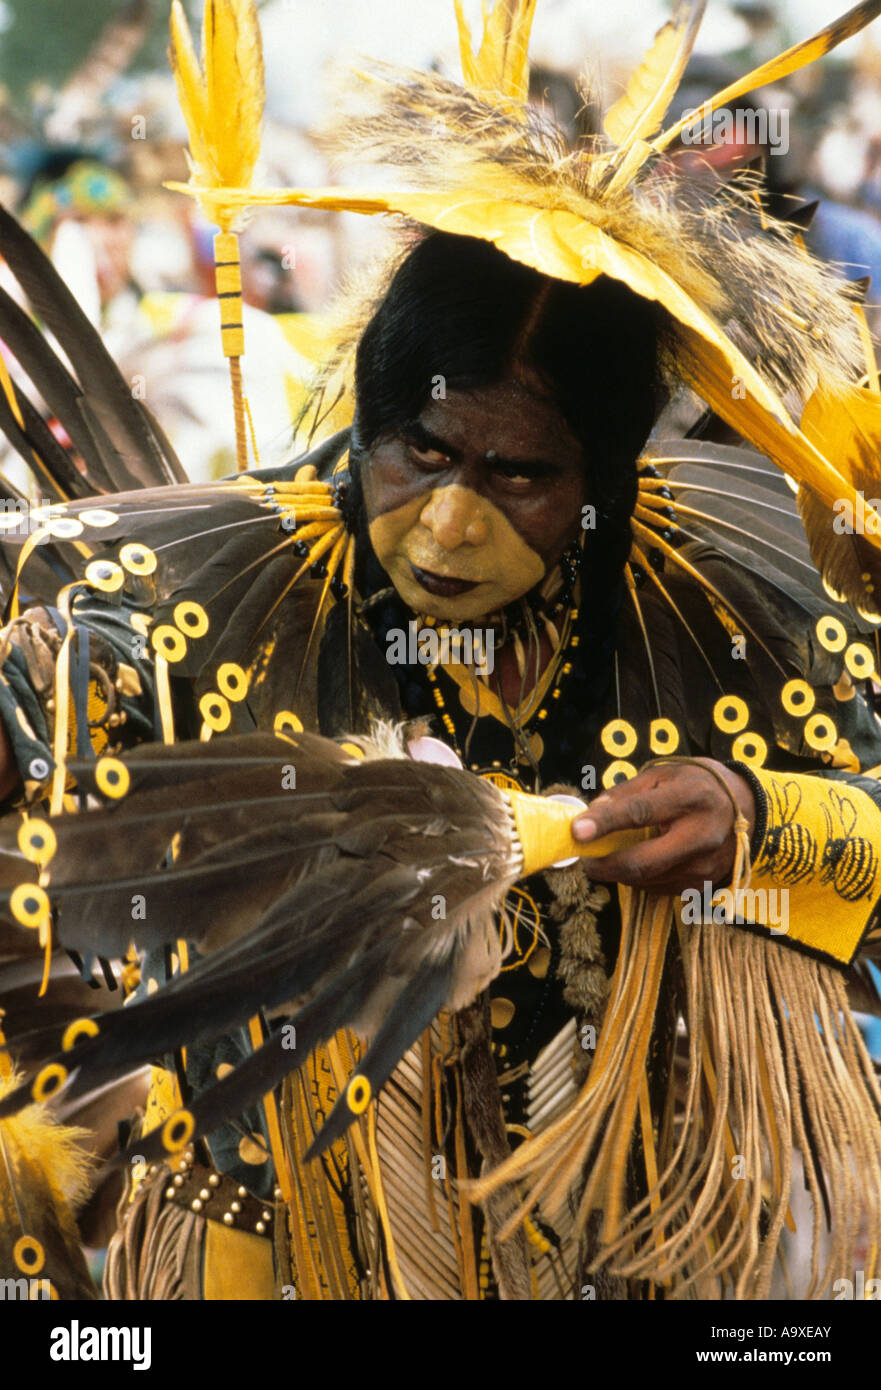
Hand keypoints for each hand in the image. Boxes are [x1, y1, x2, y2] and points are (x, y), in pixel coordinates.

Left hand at [571, 758, 755, 893]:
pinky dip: (640, 878)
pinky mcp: (703, 885)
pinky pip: (658, 888)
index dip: (605, 823)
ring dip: (619, 872)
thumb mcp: (664, 774)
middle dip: (604, 866)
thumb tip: (590, 814)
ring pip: (646, 880)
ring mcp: (704, 866)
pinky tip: (638, 862)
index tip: (577, 830)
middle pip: (641, 863)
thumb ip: (625, 793)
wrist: (748, 810)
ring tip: (609, 857)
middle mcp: (701, 835)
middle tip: (584, 860)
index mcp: (690, 797)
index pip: (640, 812)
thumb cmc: (697, 785)